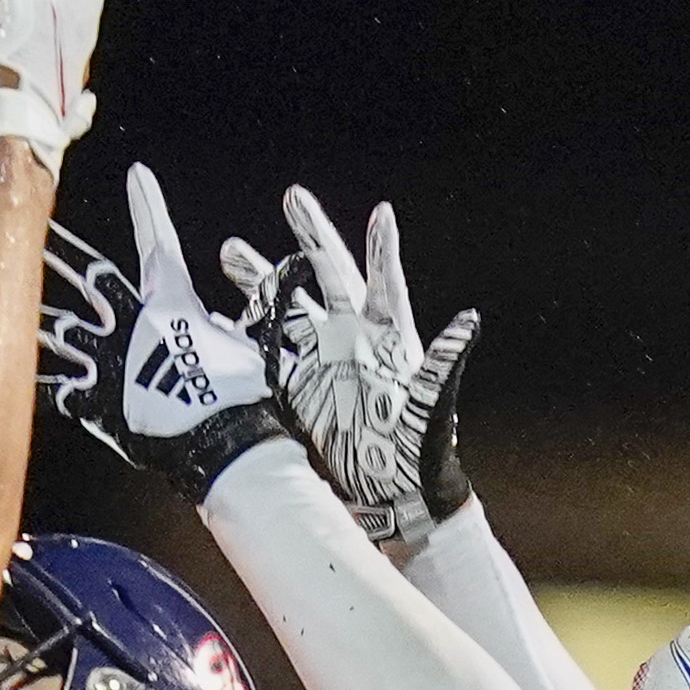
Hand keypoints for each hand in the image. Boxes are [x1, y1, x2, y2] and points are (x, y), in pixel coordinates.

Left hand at [39, 162, 289, 497]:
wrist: (223, 443)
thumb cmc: (242, 395)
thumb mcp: (244, 347)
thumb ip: (228, 329)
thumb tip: (238, 320)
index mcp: (171, 303)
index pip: (158, 241)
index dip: (148, 206)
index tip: (136, 175)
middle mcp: (131, 325)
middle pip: (88, 276)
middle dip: (57, 251)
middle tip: (27, 224)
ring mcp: (108, 361)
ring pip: (57, 326)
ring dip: (27, 311)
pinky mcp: (95, 400)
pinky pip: (53, 389)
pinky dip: (28, 382)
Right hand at [220, 188, 478, 551]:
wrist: (395, 493)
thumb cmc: (421, 450)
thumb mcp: (432, 407)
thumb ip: (444, 364)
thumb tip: (469, 323)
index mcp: (391, 336)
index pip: (385, 281)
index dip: (383, 247)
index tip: (382, 212)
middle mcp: (355, 337)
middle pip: (330, 276)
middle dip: (309, 237)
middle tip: (293, 196)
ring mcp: (324, 359)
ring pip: (289, 307)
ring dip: (262, 281)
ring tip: (229, 252)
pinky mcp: (300, 387)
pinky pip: (270, 353)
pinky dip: (246, 335)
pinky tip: (221, 319)